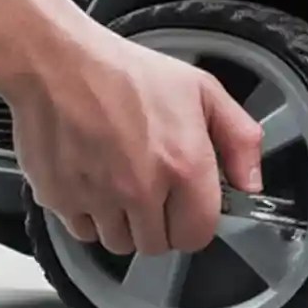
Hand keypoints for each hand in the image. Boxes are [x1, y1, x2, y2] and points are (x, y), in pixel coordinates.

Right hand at [11, 30, 263, 255]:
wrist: (56, 62)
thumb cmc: (124, 72)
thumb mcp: (200, 89)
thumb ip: (239, 138)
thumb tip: (250, 183)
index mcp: (182, 166)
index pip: (197, 235)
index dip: (193, 223)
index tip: (184, 206)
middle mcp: (142, 189)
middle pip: (157, 245)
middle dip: (157, 224)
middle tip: (149, 189)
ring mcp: (99, 198)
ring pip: (119, 243)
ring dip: (122, 224)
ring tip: (118, 183)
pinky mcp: (62, 199)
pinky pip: (82, 232)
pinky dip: (87, 217)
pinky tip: (91, 182)